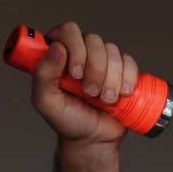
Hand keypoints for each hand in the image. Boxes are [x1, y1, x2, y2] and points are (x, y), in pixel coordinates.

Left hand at [30, 21, 138, 146]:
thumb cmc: (67, 121)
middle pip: (94, 40)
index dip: (75, 48)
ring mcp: (103, 61)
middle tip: (90, 93)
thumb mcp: (46, 102)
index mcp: (59, 54)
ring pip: (113, 51)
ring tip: (105, 99)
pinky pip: (130, 62)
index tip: (76, 74)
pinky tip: (123, 93)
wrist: (93, 140)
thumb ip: (42, 74)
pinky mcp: (122, 71)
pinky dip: (128, 77)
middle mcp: (81, 53)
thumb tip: (56, 48)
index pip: (68, 31)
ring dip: (111, 78)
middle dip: (95, 69)